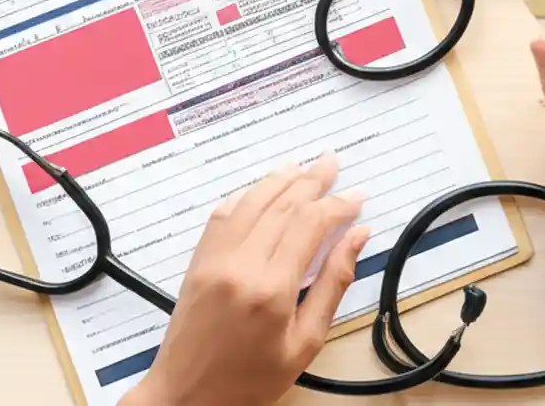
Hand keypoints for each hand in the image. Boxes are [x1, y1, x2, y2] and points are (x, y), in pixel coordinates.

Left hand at [122, 154, 368, 405]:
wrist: (187, 397)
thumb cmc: (251, 380)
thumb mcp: (305, 342)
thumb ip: (332, 284)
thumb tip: (357, 236)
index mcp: (272, 289)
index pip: (310, 225)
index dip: (336, 205)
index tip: (357, 195)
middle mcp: (240, 264)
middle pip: (282, 205)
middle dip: (311, 181)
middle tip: (333, 162)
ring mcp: (214, 258)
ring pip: (251, 201)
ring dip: (279, 180)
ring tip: (303, 166)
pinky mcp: (198, 261)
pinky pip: (223, 215)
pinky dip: (246, 196)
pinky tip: (262, 189)